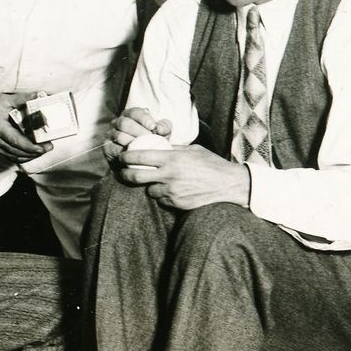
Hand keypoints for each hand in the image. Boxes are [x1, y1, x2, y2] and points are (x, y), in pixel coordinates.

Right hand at [0, 92, 46, 162]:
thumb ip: (23, 99)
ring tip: (44, 149)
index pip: (16, 141)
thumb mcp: (6, 99)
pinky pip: (14, 157)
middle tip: (50, 146)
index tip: (43, 147)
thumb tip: (39, 95)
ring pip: (17, 157)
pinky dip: (25, 156)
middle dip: (36, 152)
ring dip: (31, 155)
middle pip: (19, 152)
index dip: (31, 147)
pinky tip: (34, 151)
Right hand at [103, 106, 172, 163]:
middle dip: (138, 131)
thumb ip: (165, 128)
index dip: (143, 118)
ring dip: (132, 142)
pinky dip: (125, 152)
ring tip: (144, 148)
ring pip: (119, 135)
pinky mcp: (107, 147)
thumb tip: (160, 128)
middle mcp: (118, 122)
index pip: (134, 112)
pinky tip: (134, 155)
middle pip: (124, 123)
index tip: (153, 126)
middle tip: (149, 139)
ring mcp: (111, 134)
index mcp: (130, 115)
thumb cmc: (151, 145)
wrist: (140, 164)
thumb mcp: (162, 135)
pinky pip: (114, 148)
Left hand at [119, 144, 250, 209]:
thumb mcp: (192, 150)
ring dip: (150, 186)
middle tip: (124, 173)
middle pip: (135, 177)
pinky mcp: (176, 203)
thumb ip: (173, 150)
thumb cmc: (211, 164)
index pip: (139, 157)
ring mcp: (172, 191)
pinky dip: (163, 196)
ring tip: (160, 182)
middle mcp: (169, 175)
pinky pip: (161, 200)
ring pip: (149, 190)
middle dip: (125, 175)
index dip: (126, 157)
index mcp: (172, 159)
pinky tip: (172, 190)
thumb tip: (156, 146)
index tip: (122, 157)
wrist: (228, 184)